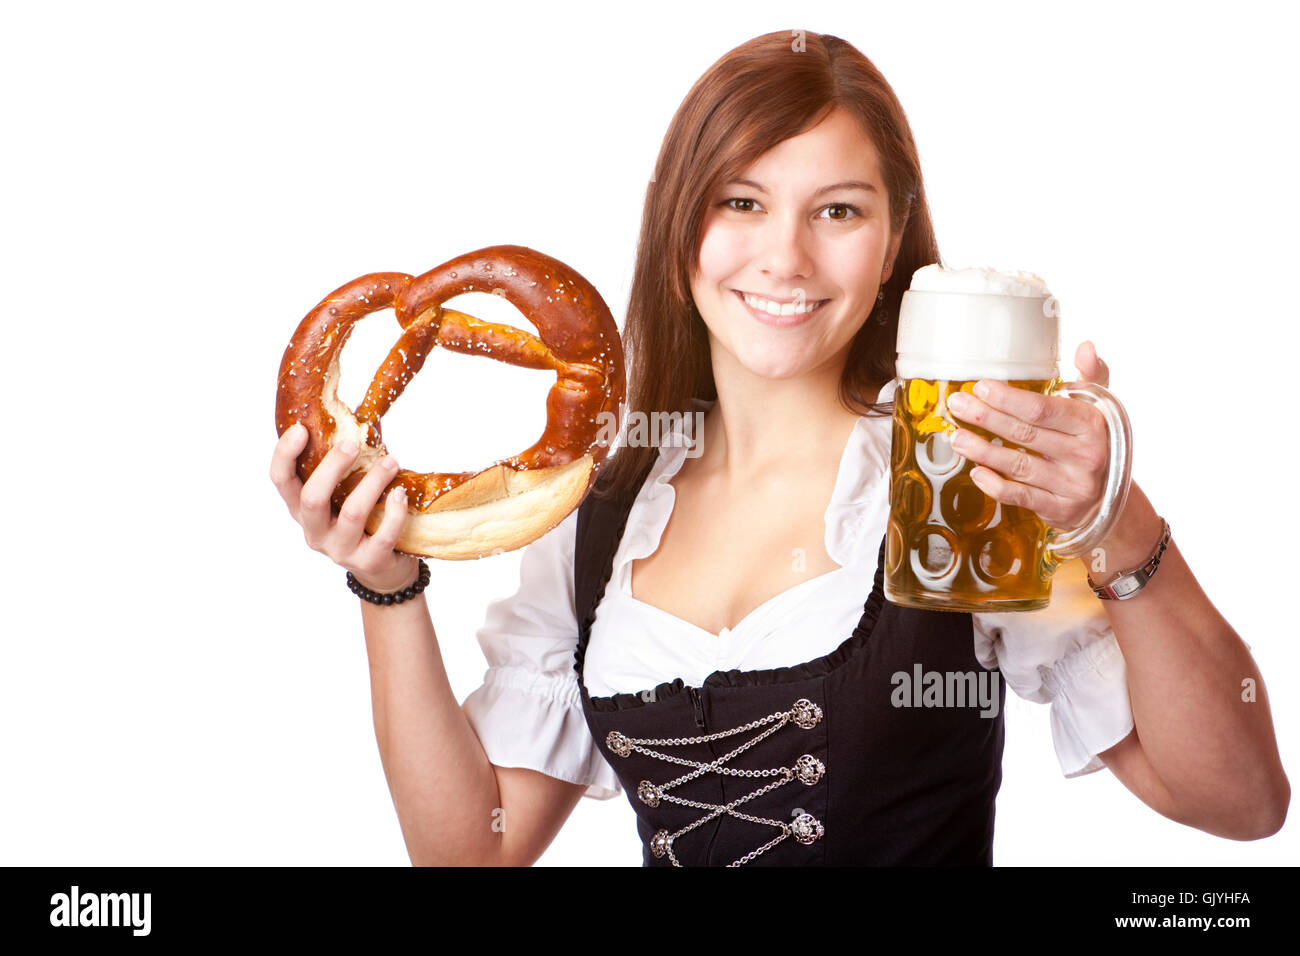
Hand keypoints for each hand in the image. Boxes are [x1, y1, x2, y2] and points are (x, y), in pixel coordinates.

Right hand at [269, 423, 417, 591]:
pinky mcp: (369, 561)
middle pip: (311, 498)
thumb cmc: (363, 518)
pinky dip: (394, 512)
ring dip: (373, 482)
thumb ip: (346, 463)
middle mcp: (314, 531)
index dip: (285, 455)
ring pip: (351, 513)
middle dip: (331, 466)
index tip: (300, 428)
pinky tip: (401, 494)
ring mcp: (340, 549)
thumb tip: (360, 416)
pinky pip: (382, 536)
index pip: (281, 481)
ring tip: (391, 462)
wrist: (383, 568)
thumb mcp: (345, 492)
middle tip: (353, 443)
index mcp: (302, 509)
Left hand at [945, 341, 1111, 530]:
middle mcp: (1086, 456)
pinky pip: (1021, 497)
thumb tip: (1086, 346)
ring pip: (1018, 465)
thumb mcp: (1101, 410)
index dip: (1008, 399)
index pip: (1043, 409)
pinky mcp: (1060, 510)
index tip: (981, 387)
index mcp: (1093, 425)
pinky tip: (976, 472)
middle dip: (986, 417)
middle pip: (1025, 433)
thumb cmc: (1097, 444)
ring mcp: (1073, 486)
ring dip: (982, 450)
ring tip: (957, 437)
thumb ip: (1091, 377)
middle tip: (958, 404)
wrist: (1113, 497)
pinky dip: (995, 485)